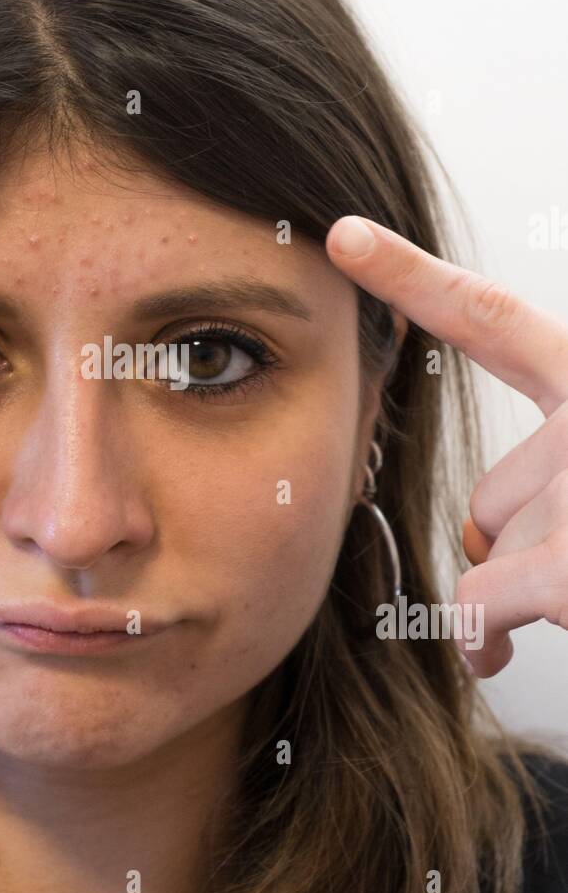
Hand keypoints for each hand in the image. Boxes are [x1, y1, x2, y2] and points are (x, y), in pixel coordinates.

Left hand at [325, 215, 567, 677]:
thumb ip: (560, 485)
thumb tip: (478, 556)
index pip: (496, 320)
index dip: (416, 278)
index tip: (346, 238)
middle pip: (498, 488)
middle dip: (527, 546)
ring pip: (490, 543)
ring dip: (521, 592)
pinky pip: (477, 599)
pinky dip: (477, 636)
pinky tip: (491, 655)